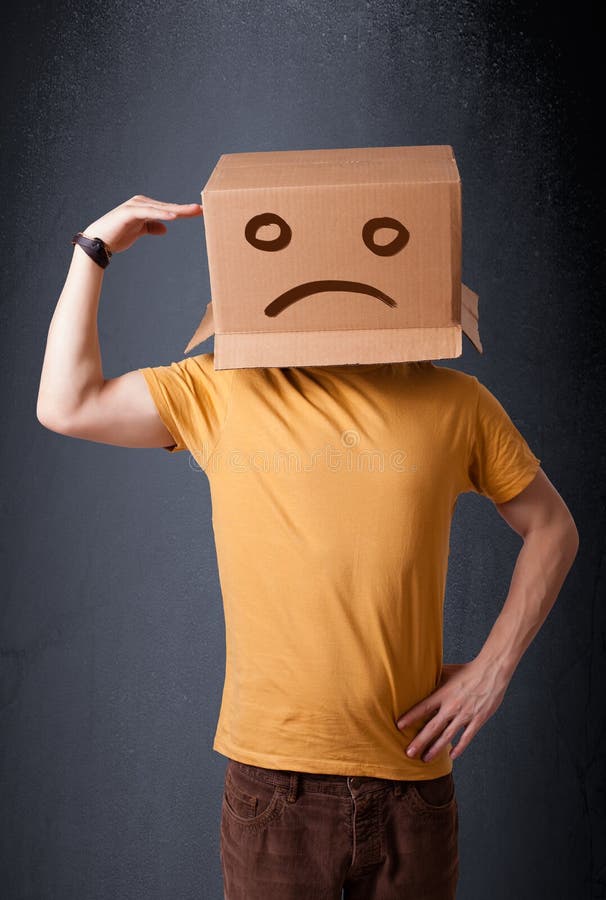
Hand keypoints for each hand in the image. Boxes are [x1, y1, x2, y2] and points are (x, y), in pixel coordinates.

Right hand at [80, 195, 202, 254]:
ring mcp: (135, 206)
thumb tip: (165, 228)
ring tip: (192, 211)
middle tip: (201, 209)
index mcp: (145, 207)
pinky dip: (161, 214)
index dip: (184, 211)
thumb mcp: (139, 231)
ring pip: (161, 208)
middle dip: (185, 209)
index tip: (199, 212)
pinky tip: (173, 216)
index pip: (168, 210)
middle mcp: (141, 203)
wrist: (99, 241)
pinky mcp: (129, 212)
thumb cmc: (118, 235)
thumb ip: (151, 227)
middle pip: (168, 207)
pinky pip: (149, 212)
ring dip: (177, 210)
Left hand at [395, 660, 510, 761]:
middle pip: (432, 727)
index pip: (423, 708)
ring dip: (435, 749)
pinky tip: (451, 756)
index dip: (411, 717)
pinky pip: (466, 737)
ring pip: (447, 736)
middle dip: (420, 741)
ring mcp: (465, 715)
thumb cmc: (468, 670)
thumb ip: (433, 677)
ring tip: (426, 759)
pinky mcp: (478, 720)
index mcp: (443, 694)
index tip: (399, 726)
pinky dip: (459, 748)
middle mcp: (452, 706)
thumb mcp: (447, 671)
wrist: (491, 672)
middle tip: (409, 753)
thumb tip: (418, 675)